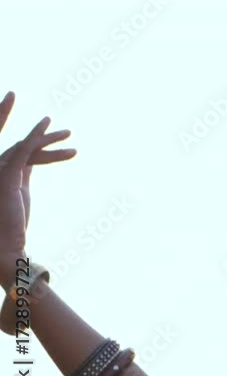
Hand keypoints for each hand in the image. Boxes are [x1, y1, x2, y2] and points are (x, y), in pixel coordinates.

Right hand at [0, 91, 75, 259]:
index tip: (51, 129)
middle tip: (67, 132)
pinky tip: (49, 127)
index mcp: (3, 176)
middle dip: (42, 135)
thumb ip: (23, 180)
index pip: (18, 152)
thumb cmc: (12, 228)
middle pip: (21, 147)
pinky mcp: (6, 177)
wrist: (5, 248)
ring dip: (46, 138)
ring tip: (69, 134)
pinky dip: (35, 136)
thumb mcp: (21, 196)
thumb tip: (34, 178)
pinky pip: (24, 152)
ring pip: (25, 148)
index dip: (32, 139)